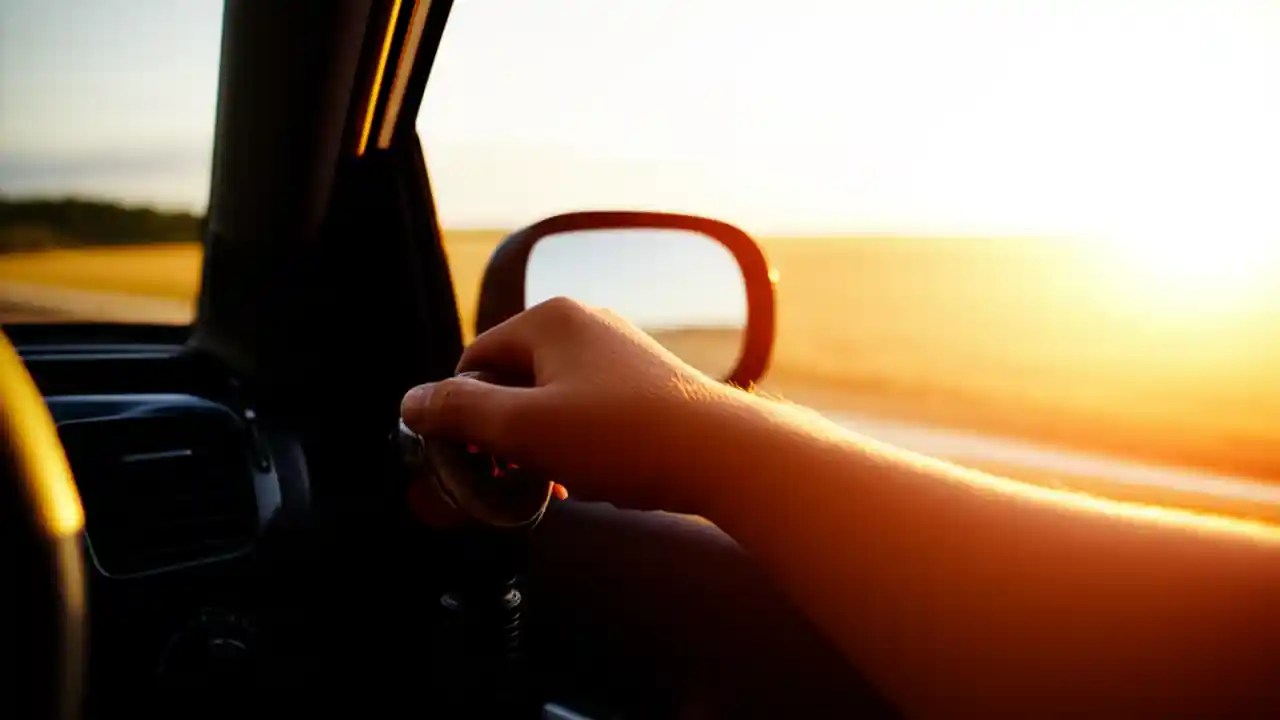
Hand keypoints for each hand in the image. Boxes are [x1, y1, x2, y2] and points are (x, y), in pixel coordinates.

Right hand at [400, 297, 746, 511]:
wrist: (723, 454)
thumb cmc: (621, 437)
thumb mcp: (523, 429)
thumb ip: (459, 413)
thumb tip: (409, 402)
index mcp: (549, 319)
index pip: (473, 362)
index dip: (463, 417)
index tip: (473, 463)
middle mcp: (584, 323)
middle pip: (511, 380)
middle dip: (502, 434)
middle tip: (510, 480)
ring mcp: (619, 351)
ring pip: (550, 399)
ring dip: (537, 445)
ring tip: (550, 485)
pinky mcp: (645, 383)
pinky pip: (587, 410)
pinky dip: (573, 443)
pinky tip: (584, 480)